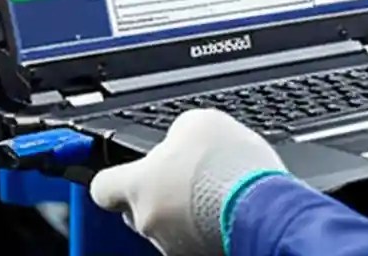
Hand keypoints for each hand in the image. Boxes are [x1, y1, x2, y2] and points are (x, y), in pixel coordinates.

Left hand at [90, 109, 287, 255]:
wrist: (265, 206)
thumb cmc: (227, 165)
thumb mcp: (198, 123)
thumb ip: (175, 134)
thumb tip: (177, 141)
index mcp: (137, 186)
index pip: (102, 188)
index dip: (114, 179)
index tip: (124, 173)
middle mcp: (148, 221)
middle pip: (139, 209)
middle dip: (159, 194)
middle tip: (187, 177)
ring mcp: (173, 245)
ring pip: (169, 227)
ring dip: (186, 212)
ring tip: (217, 192)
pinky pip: (196, 239)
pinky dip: (208, 227)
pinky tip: (229, 209)